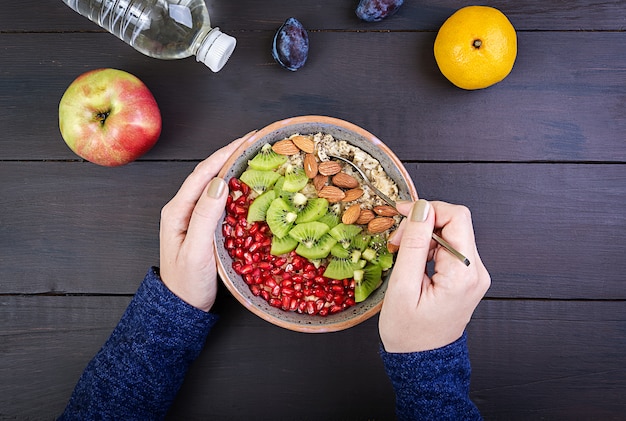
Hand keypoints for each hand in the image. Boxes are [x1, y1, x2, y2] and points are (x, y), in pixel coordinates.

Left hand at [159, 133, 252, 311]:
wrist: (182, 307)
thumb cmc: (187, 283)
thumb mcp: (195, 251)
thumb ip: (204, 217)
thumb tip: (219, 182)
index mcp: (177, 210)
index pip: (203, 173)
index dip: (225, 153)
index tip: (247, 140)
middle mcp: (184, 208)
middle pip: (209, 174)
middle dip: (232, 154)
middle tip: (257, 143)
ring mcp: (194, 216)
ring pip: (216, 185)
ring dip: (234, 168)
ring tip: (256, 157)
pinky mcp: (205, 226)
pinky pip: (221, 199)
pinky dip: (236, 187)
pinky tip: (250, 185)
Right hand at [379, 200, 490, 352]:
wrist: (421, 361)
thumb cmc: (409, 333)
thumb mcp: (403, 287)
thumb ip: (414, 244)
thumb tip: (421, 208)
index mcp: (464, 274)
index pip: (457, 217)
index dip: (427, 208)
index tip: (402, 213)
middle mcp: (477, 271)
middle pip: (454, 222)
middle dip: (422, 223)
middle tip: (397, 240)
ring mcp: (474, 274)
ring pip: (451, 232)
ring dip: (423, 235)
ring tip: (402, 253)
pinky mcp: (467, 276)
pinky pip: (450, 247)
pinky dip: (428, 245)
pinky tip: (413, 259)